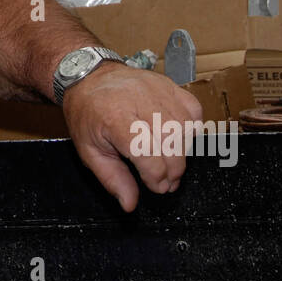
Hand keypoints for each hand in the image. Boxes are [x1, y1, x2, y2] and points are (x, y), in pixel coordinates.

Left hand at [62, 64, 203, 212]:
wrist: (89, 76)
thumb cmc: (87, 113)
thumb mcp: (89, 150)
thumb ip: (112, 178)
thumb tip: (129, 204)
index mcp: (115, 118)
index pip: (147, 152)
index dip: (156, 177)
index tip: (156, 187)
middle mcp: (139, 101)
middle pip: (171, 143)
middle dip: (174, 171)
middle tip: (167, 183)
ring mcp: (157, 90)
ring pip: (185, 128)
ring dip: (184, 153)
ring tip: (172, 165)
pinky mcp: (170, 85)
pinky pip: (193, 110)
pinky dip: (192, 129)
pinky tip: (178, 139)